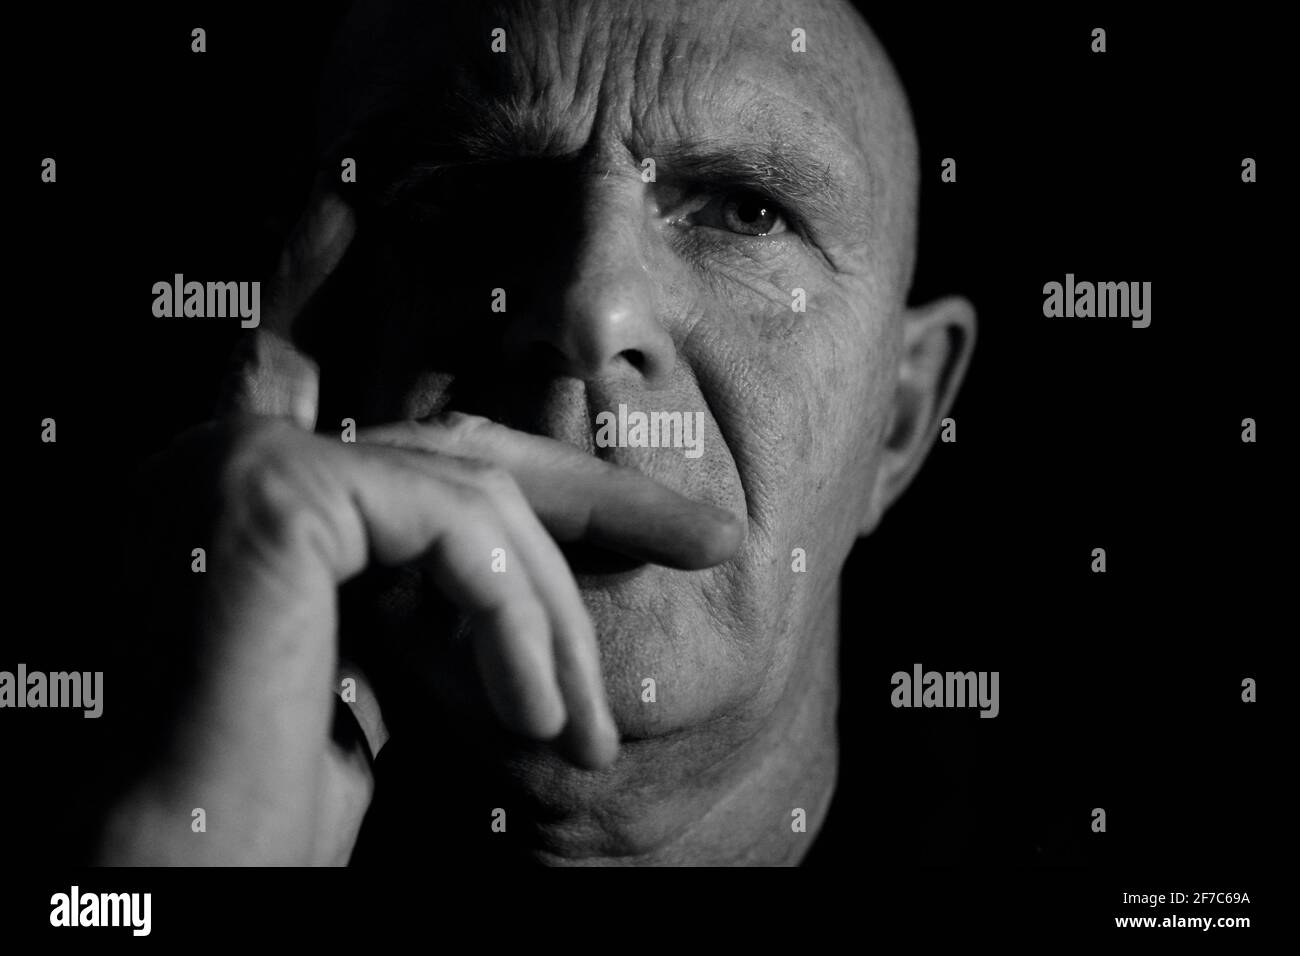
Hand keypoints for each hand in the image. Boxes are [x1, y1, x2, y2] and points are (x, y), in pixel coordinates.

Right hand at [97, 191, 743, 864]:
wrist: (187, 870)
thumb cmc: (270, 787)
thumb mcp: (369, 657)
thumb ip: (411, 574)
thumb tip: (502, 545)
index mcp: (243, 483)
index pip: (304, 351)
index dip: (324, 271)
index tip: (358, 197)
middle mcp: (227, 450)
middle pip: (458, 446)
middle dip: (597, 498)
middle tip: (711, 538)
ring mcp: (242, 460)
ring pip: (475, 496)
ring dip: (554, 622)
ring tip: (579, 736)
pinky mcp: (273, 493)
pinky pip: (458, 530)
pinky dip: (514, 623)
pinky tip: (530, 717)